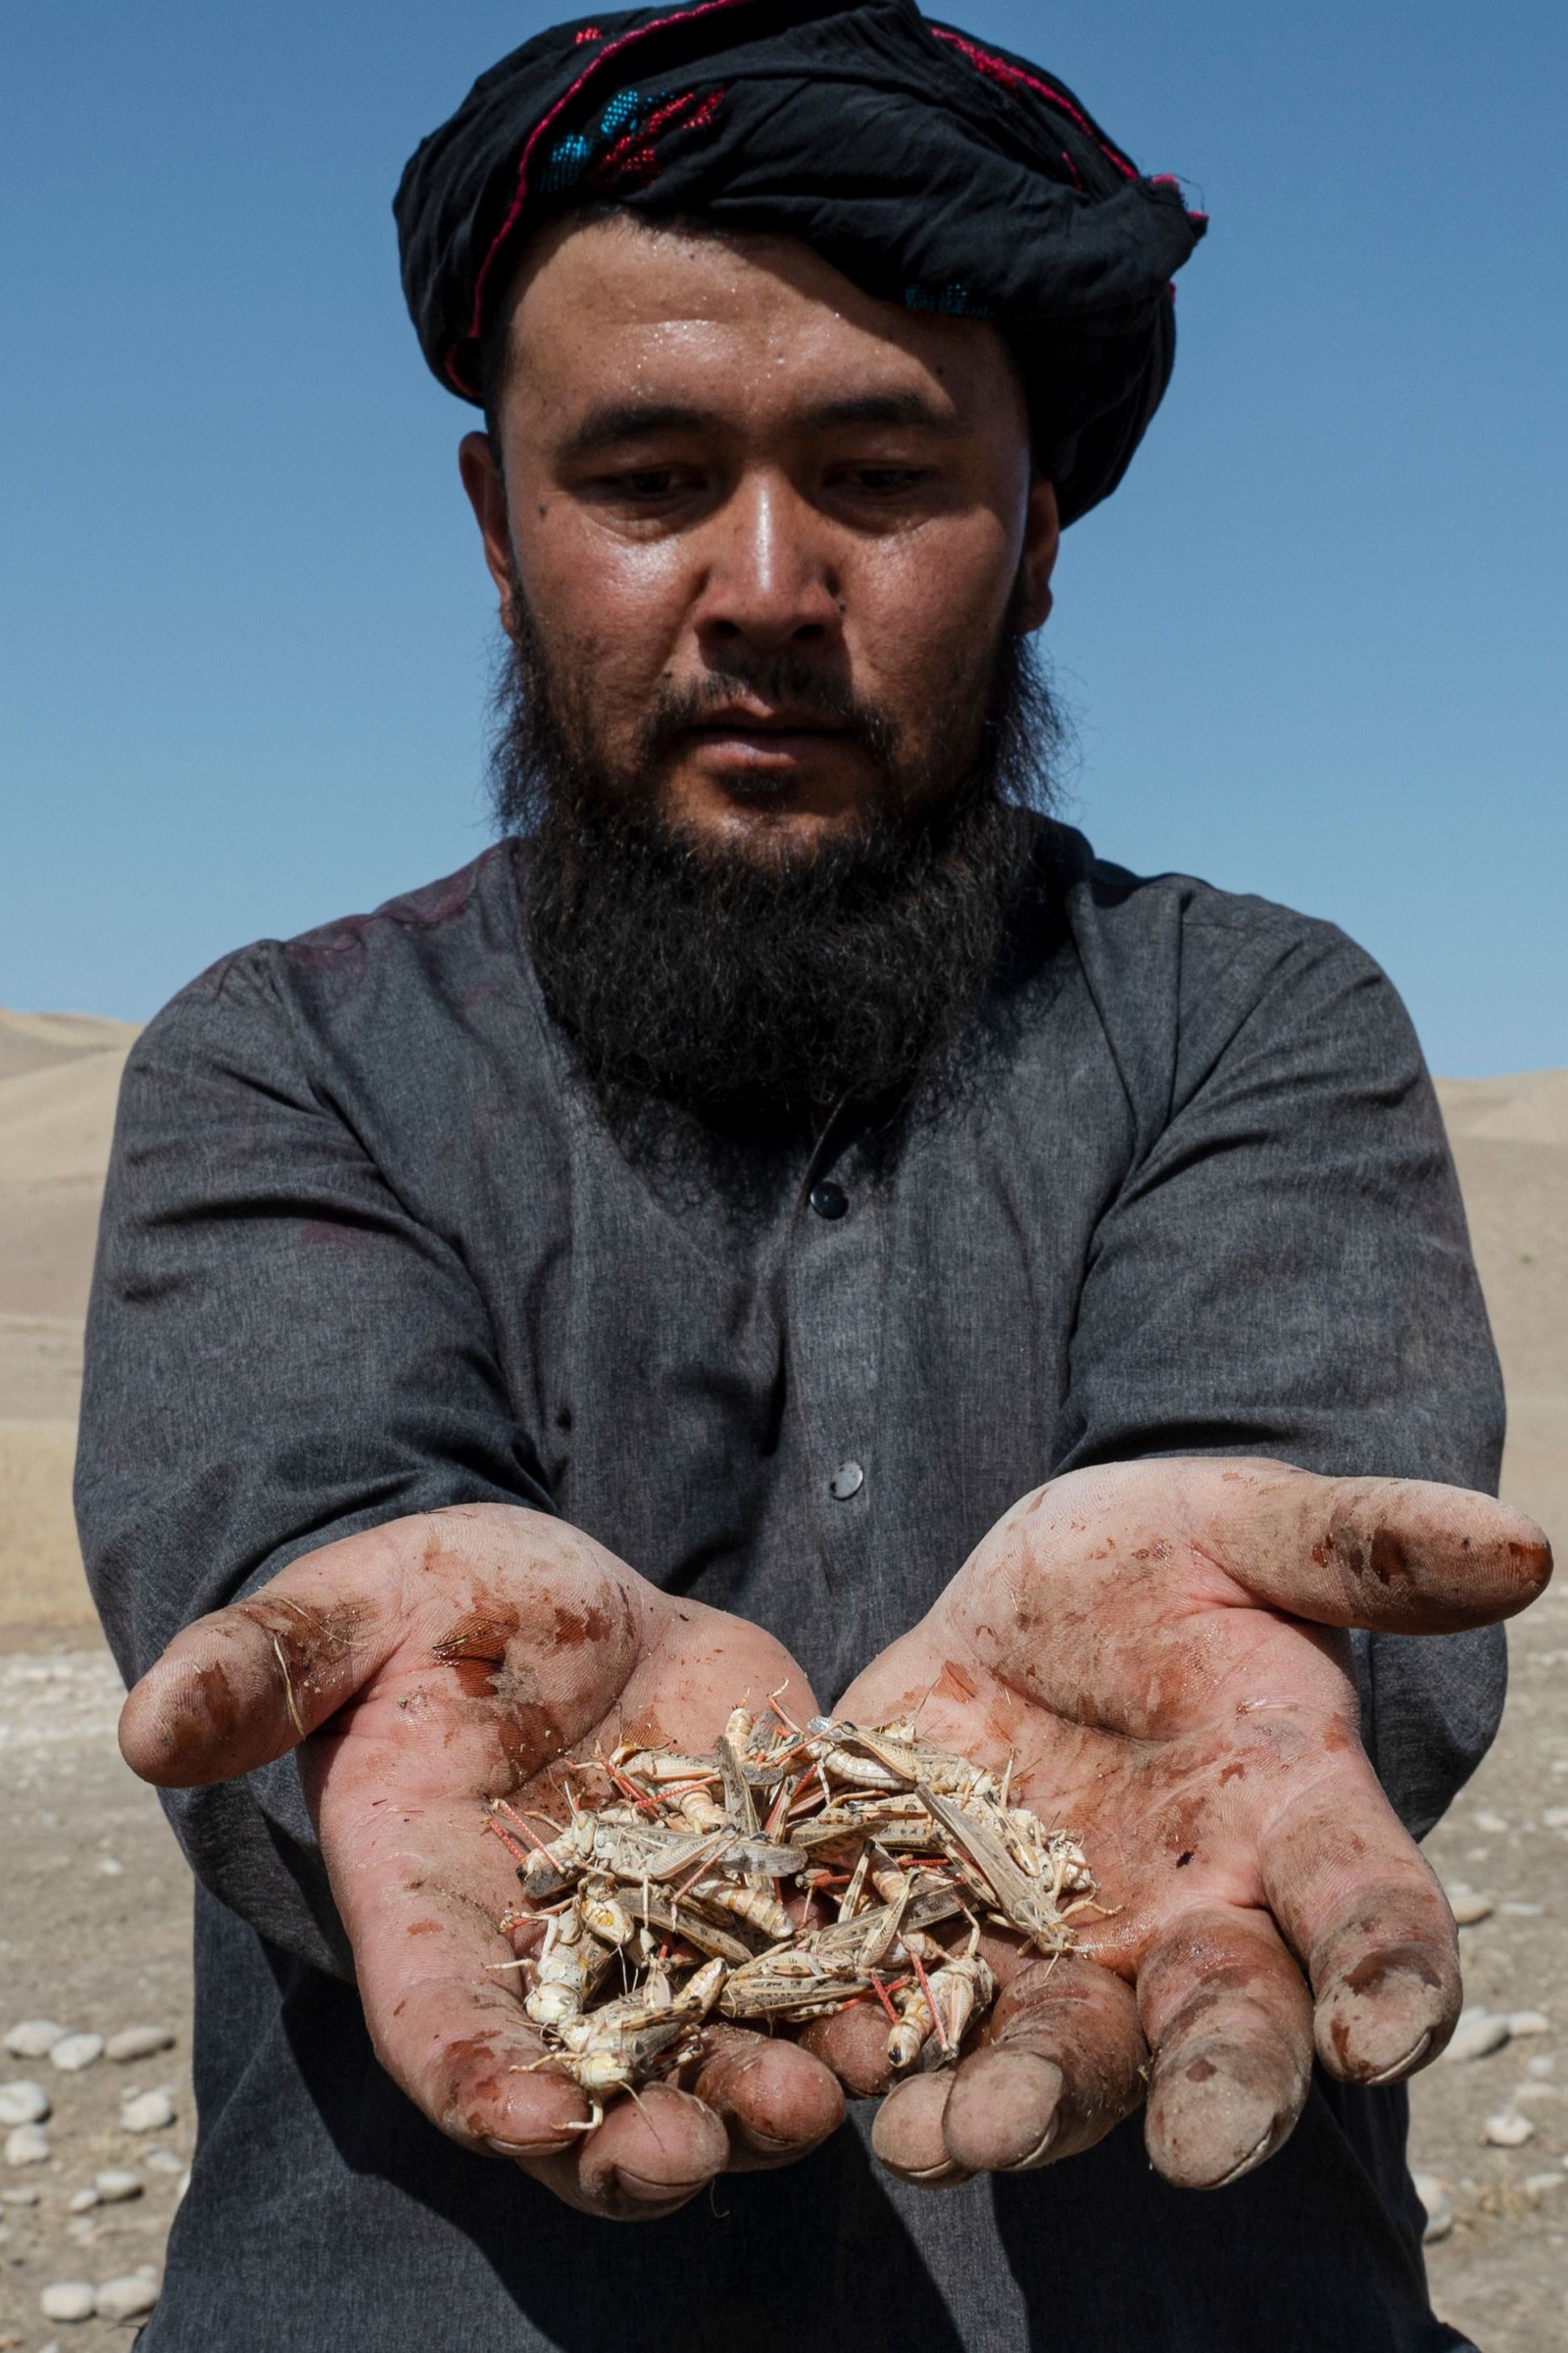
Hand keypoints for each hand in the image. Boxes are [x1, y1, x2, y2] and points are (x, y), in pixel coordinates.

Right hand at [118, 1504, 842, 2219]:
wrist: (556, 1598)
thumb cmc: (425, 1607)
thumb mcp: (343, 1614)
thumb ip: (257, 1668)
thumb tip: (144, 1724)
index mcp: (432, 1920)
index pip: (444, 2030)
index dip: (478, 2079)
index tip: (523, 2116)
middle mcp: (555, 1962)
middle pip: (594, 2090)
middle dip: (642, 2137)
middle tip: (697, 2150)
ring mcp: (672, 1934)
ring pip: (722, 2049)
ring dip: (773, 2087)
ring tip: (830, 2088)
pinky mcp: (771, 1883)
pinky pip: (821, 1960)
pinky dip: (862, 1990)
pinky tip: (915, 1999)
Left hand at [822, 1459, 1548, 2190]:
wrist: (1014, 1603)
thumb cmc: (1157, 1562)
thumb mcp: (1243, 1524)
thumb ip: (1364, 1544)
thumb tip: (1525, 1545)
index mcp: (1297, 1819)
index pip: (1373, 1911)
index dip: (1392, 1975)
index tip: (1383, 2034)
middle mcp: (1199, 1920)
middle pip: (1228, 2031)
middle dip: (1219, 2095)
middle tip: (1197, 2153)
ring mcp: (1068, 1953)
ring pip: (1066, 2060)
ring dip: (1022, 2108)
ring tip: (957, 2136)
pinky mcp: (945, 1948)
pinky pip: (924, 2023)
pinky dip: (887, 2059)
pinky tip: (849, 2087)